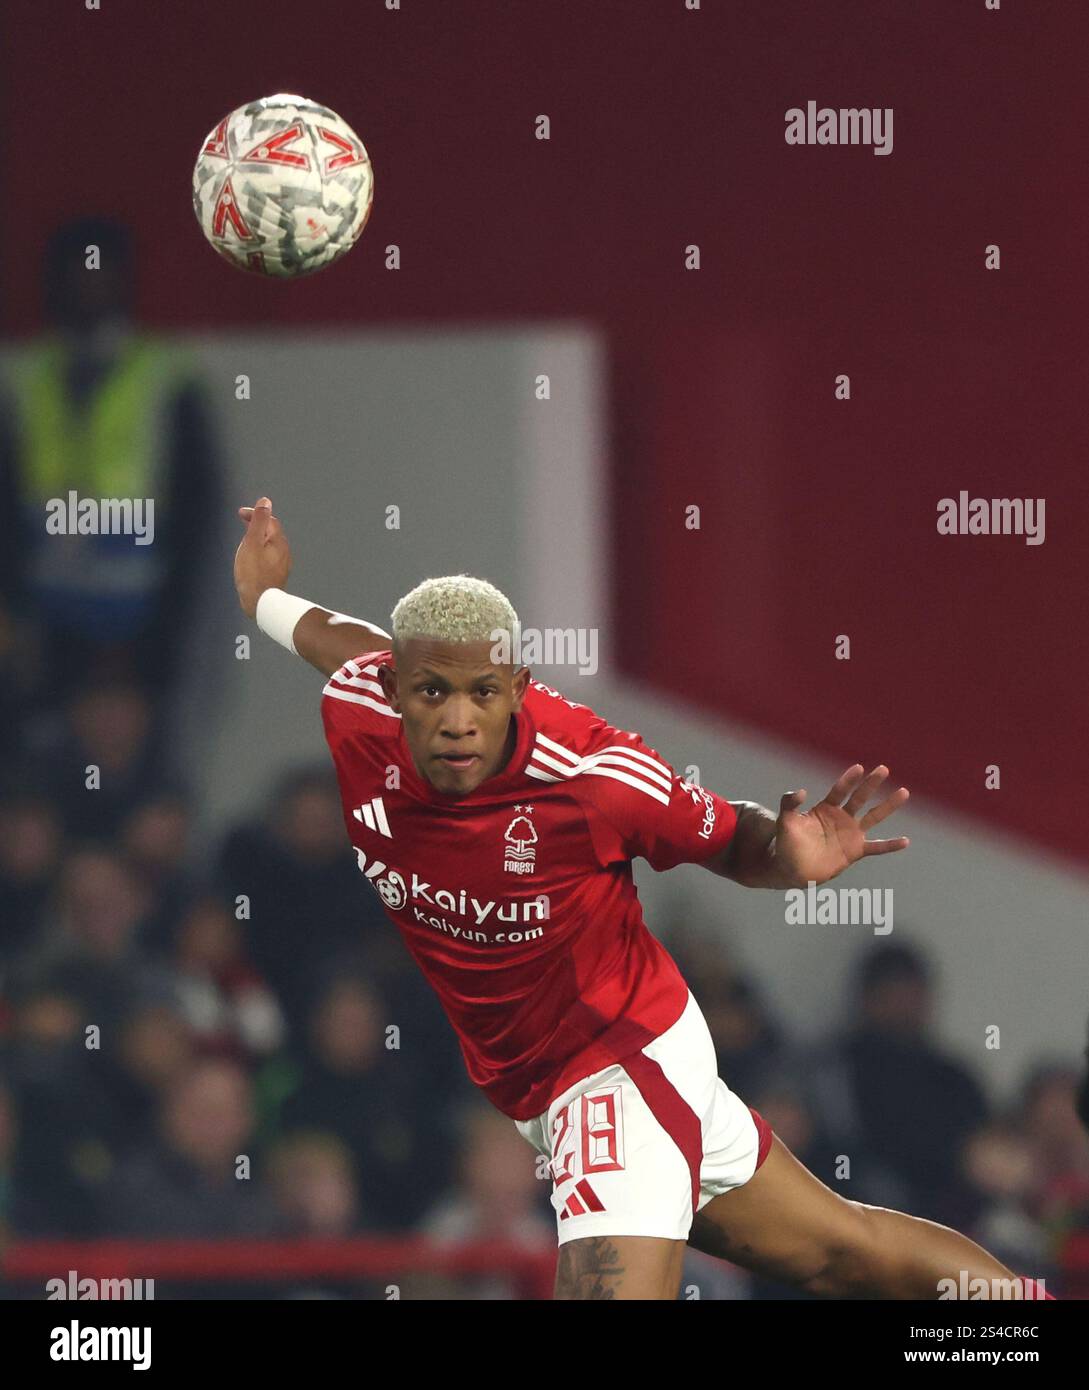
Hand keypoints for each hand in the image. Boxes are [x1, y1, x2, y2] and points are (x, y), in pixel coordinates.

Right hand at [234, 496, 291, 617]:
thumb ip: (259, 521)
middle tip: (244, 523)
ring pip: (270, 545)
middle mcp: (284, 552)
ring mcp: (282, 564)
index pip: (269, 520)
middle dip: (257, 525)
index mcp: (278, 541)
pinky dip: (260, 552)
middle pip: (271, 532)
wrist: (260, 602)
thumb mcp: (252, 542)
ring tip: (245, 540)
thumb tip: (266, 501)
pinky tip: (251, 560)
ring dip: (258, 539)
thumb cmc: (253, 574)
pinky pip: (269, 557)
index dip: (255, 514)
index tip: (241, 513)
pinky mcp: (277, 575)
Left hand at [774, 764, 908, 885]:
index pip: (839, 791)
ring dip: (888, 805)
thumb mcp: (785, 821)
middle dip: (871, 783)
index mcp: (826, 808)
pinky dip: (890, 845)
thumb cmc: (786, 843)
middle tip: (883, 768)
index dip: (848, 780)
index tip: (859, 767)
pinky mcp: (855, 851)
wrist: (792, 869)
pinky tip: (905, 841)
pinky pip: (877, 848)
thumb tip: (801, 791)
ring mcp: (850, 834)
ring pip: (874, 817)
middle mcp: (841, 818)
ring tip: (903, 792)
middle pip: (860, 798)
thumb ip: (789, 803)